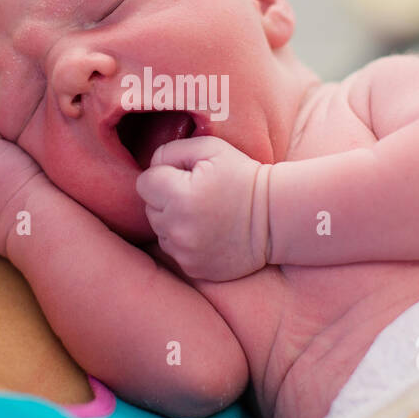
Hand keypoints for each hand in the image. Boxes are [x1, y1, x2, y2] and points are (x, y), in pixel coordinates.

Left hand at [135, 135, 270, 281]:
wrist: (274, 219)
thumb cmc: (242, 177)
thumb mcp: (211, 148)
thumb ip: (171, 151)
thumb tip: (152, 165)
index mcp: (180, 195)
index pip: (144, 183)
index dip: (163, 176)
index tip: (186, 178)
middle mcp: (178, 228)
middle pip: (150, 208)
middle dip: (167, 199)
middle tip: (199, 196)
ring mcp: (185, 252)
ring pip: (160, 231)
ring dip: (174, 221)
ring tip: (204, 215)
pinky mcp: (193, 268)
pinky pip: (174, 251)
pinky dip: (185, 242)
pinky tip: (208, 233)